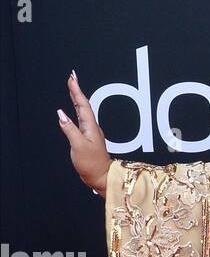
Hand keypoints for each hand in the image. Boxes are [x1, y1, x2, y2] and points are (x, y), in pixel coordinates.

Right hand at [57, 72, 110, 195]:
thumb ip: (69, 129)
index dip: (76, 90)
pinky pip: (82, 120)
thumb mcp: (78, 145)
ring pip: (83, 112)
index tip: (72, 78)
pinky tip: (74, 110)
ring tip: (72, 89)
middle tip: (72, 78)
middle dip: (77, 91)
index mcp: (90, 127)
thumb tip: (61, 114)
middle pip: (83, 105)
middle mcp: (92, 128)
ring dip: (77, 99)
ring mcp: (91, 133)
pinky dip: (77, 111)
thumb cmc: (91, 164)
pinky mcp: (88, 139)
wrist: (101, 178)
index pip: (82, 104)